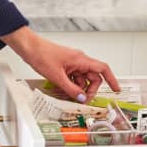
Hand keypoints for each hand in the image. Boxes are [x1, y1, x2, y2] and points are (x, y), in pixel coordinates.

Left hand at [1, 26, 120, 101]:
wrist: (29, 47)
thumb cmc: (42, 55)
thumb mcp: (57, 77)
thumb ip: (70, 89)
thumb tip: (81, 97)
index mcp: (81, 59)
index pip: (103, 69)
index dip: (112, 79)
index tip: (116, 89)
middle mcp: (79, 60)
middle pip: (93, 77)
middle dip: (89, 90)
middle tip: (82, 99)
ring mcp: (73, 63)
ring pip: (82, 79)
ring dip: (78, 88)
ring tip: (68, 95)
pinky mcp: (66, 65)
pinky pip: (73, 77)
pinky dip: (71, 85)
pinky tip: (63, 89)